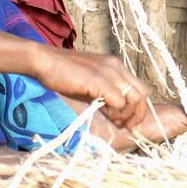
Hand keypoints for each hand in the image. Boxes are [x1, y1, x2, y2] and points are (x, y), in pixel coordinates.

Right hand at [30, 45, 148, 128]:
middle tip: (125, 126)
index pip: (139, 87)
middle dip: (137, 113)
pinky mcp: (99, 81)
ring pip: (134, 98)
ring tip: (113, 121)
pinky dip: (115, 112)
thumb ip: (106, 97)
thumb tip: (117, 116)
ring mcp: (109, 72)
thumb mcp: (90, 86)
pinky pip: (119, 101)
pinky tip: (104, 114)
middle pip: (142, 93)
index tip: (128, 121)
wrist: (44, 61)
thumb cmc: (63, 74)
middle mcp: (116, 67)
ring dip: (126, 115)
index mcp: (116, 65)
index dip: (137, 107)